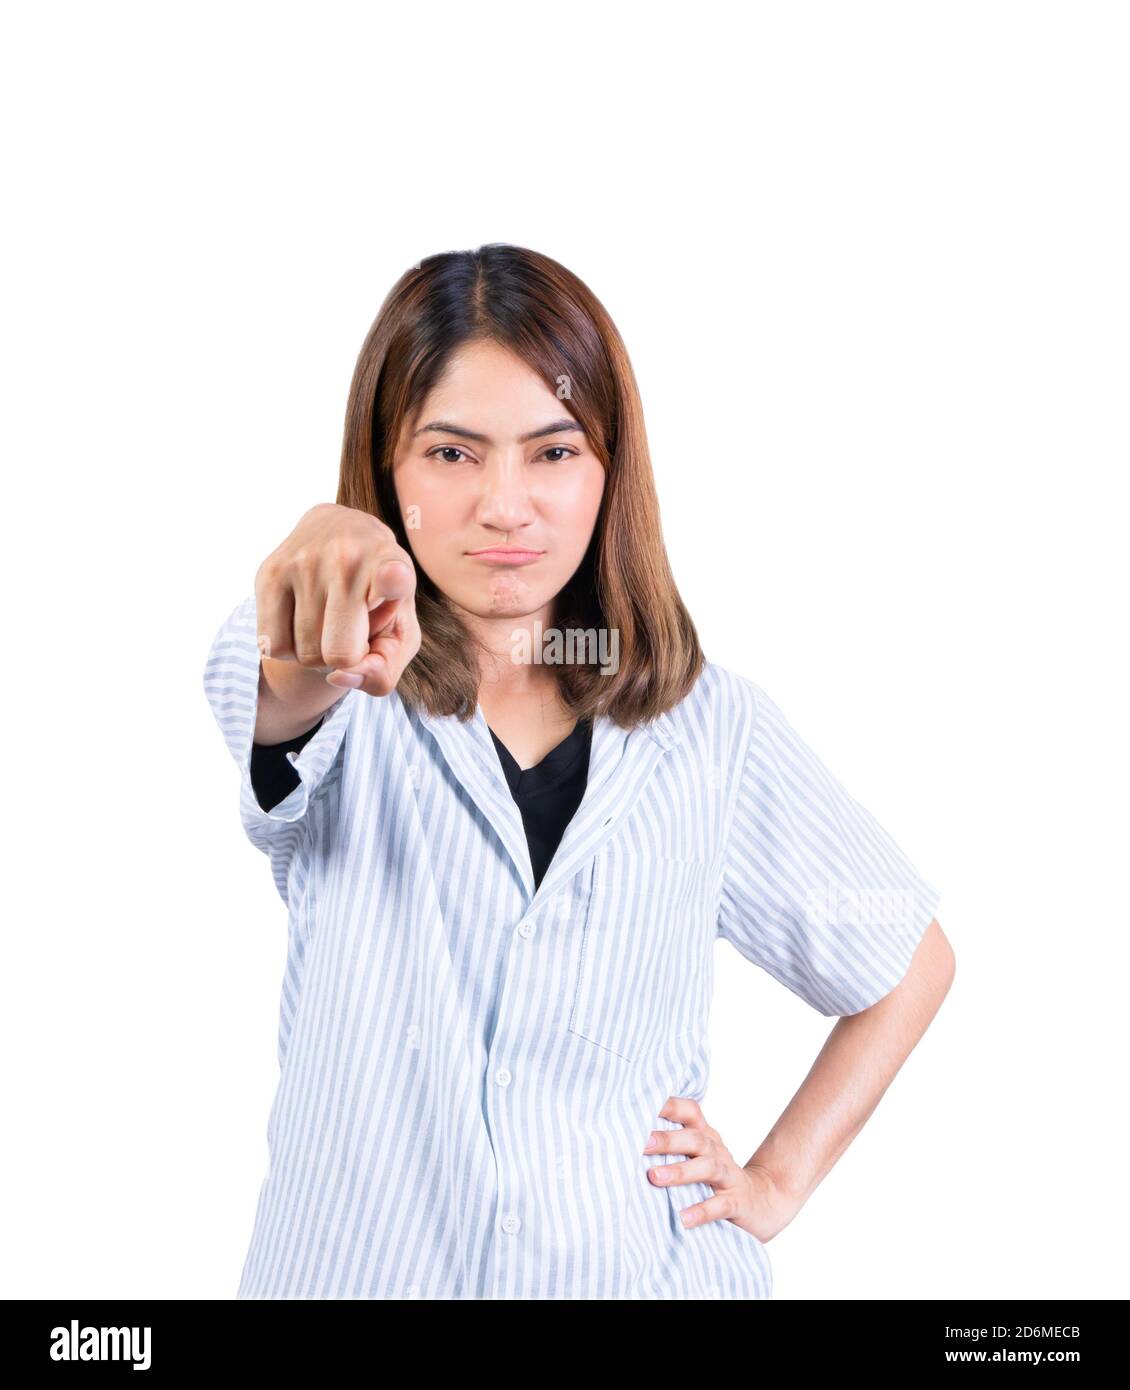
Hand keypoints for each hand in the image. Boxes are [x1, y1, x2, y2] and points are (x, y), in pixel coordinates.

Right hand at [254, 502, 420, 697]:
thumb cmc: (378, 598)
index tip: (392, 577)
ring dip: (315, 654)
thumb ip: (384, 669)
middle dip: (344, 659)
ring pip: (304, 654)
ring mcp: (305, 562)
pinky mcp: (269, 572)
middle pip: (339, 654)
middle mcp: (349, 557)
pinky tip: (301, 622)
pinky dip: (287, 649)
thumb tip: (338, 677)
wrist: (339, 531)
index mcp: (394, 568)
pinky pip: (272, 646)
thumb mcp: (399, 633)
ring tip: (327, 622)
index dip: (391, 582)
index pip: (392, 576)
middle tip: (351, 632)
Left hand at [643, 1096, 800, 1242]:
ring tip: (655, 1177)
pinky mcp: (738, 1202)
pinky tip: (684, 1218)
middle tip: (642, 1143)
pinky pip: (721, 1205)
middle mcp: (717, 1151)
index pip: (689, 1111)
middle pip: (695, 1138)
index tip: (641, 1105)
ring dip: (680, 1171)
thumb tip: (624, 1140)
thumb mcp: (696, 1158)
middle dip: (668, 1140)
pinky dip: (702, 1211)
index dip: (668, 1105)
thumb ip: (670, 1147)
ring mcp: (729, 1176)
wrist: (763, 1202)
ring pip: (707, 1167)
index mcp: (705, 1137)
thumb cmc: (715, 1179)